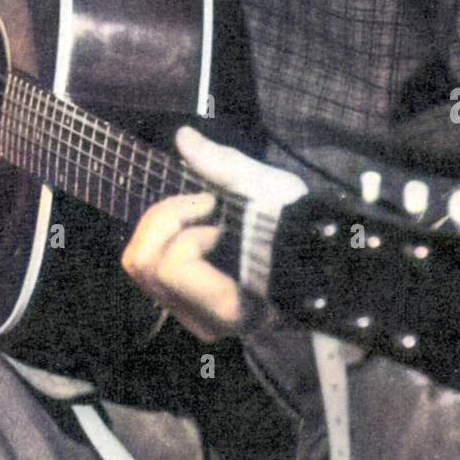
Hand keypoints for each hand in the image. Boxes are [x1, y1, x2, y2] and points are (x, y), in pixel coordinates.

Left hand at [120, 125, 307, 341]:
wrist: (321, 257)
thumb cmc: (296, 227)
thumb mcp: (267, 189)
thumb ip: (222, 165)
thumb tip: (182, 137)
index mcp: (227, 304)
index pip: (172, 266)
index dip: (185, 223)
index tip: (216, 204)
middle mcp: (204, 322)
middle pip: (143, 264)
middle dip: (164, 220)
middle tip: (201, 203)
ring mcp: (191, 318)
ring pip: (138, 267)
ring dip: (163, 228)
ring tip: (199, 215)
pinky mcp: (184, 308)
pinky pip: (148, 270)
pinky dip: (162, 240)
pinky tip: (196, 228)